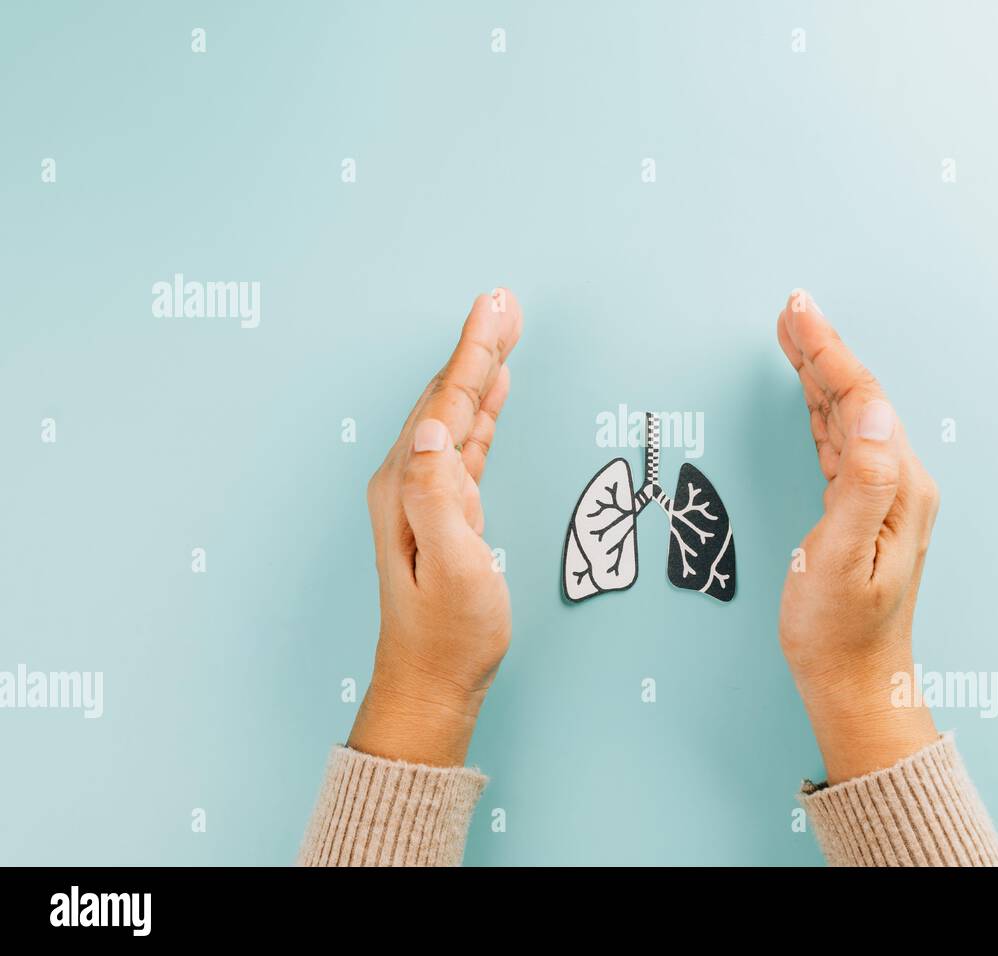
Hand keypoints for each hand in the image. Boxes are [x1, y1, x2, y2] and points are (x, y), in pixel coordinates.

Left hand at [348, 289, 523, 766]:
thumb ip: (437, 495)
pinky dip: (484, 409)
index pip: (445, 402)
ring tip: (503, 328)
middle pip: (448, 395)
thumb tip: (434, 425)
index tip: (494, 307)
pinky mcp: (446, 510)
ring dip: (482, 369)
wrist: (434, 682)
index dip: (473, 352)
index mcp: (407, 486)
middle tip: (503, 301)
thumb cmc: (447, 634)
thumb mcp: (449, 565)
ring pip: (458, 413)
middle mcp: (409, 481)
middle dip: (478, 345)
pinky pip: (467, 443)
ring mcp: (425, 494)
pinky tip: (495, 390)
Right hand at [776, 290, 940, 783]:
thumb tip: (869, 409)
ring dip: (819, 373)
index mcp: (897, 487)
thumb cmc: (840, 631)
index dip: (827, 352)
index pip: (861, 400)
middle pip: (856, 398)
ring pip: (846, 416)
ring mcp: (882, 497)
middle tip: (791, 307)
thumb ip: (860, 481)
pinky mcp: (862, 510)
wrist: (853, 682)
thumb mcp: (840, 557)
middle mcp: (897, 484)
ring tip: (794, 334)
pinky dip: (819, 410)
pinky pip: (838, 442)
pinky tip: (809, 397)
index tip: (799, 310)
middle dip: (822, 349)